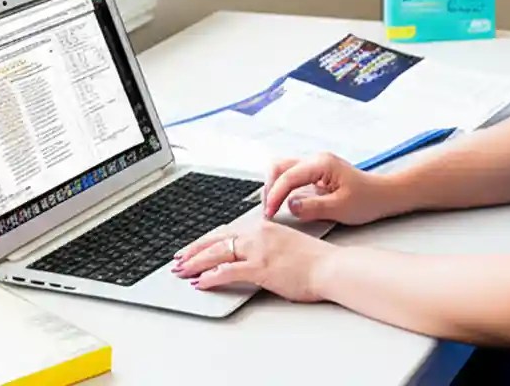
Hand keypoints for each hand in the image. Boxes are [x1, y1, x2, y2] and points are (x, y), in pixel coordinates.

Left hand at [171, 220, 335, 301]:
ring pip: (217, 254)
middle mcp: (258, 234)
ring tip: (182, 272)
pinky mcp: (260, 268)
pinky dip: (210, 277)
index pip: (227, 231)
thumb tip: (251, 257)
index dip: (206, 240)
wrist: (330, 267)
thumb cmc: (314, 261)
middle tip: (178, 260)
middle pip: (216, 239)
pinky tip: (200, 283)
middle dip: (193, 251)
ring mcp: (258, 250)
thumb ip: (267, 247)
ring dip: (195, 263)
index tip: (193, 248)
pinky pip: (227, 271)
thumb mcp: (286, 245)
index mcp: (264, 227)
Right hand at [262, 152, 397, 225]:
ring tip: (273, 207)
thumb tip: (290, 206)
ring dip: (274, 187)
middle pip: (280, 167)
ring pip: (283, 170)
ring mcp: (315, 165)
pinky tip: (282, 202)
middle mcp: (316, 160)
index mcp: (322, 164)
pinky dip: (282, 188)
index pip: (288, 176)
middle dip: (270, 188)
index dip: (275, 195)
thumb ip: (312, 207)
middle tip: (269, 210)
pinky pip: (291, 176)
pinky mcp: (315, 174)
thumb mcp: (341, 208)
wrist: (383, 195)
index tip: (270, 213)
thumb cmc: (368, 199)